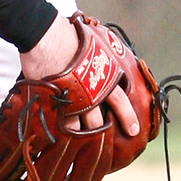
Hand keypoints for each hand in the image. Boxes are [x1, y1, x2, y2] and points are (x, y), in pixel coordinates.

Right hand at [19, 14, 142, 138]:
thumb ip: (104, 56)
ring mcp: (72, 101)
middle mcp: (91, 94)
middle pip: (98, 123)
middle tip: (101, 143)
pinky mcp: (54, 104)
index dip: (128, 118)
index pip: (121, 104)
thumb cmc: (71, 36)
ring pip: (79, 127)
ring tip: (78, 144)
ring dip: (79, 134)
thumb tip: (111, 55)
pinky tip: (59, 135)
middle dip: (101, 133)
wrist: (47, 38)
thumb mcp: (98, 43)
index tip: (133, 130)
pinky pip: (59, 123)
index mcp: (105, 79)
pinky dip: (60, 130)